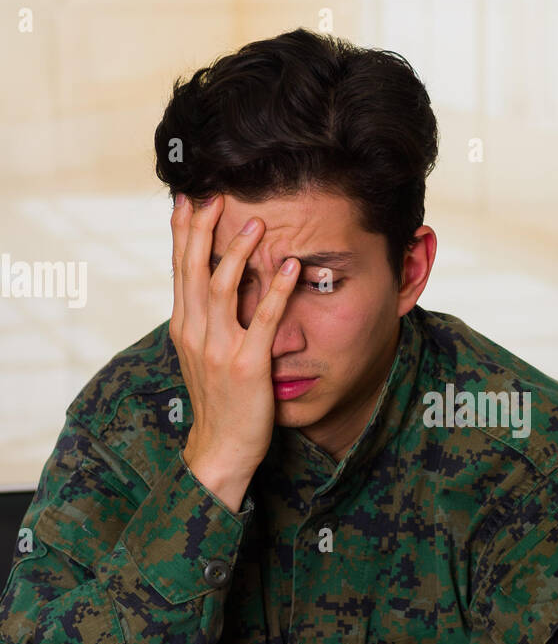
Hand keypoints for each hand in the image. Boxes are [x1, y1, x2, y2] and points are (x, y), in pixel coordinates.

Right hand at [170, 192, 300, 510]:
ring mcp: (219, 348)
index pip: (180, 270)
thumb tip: (214, 287)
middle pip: (194, 269)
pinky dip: (276, 290)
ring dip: (240, 252)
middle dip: (203, 229)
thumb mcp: (204, 355)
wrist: (221, 449)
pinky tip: (290, 267)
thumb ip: (207, 321)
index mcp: (185, 327)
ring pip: (223, 287)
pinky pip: (264, 320)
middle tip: (216, 195)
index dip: (183, 233)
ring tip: (257, 224)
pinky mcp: (247, 364)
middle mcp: (196, 332)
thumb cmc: (220, 401)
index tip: (188, 199)